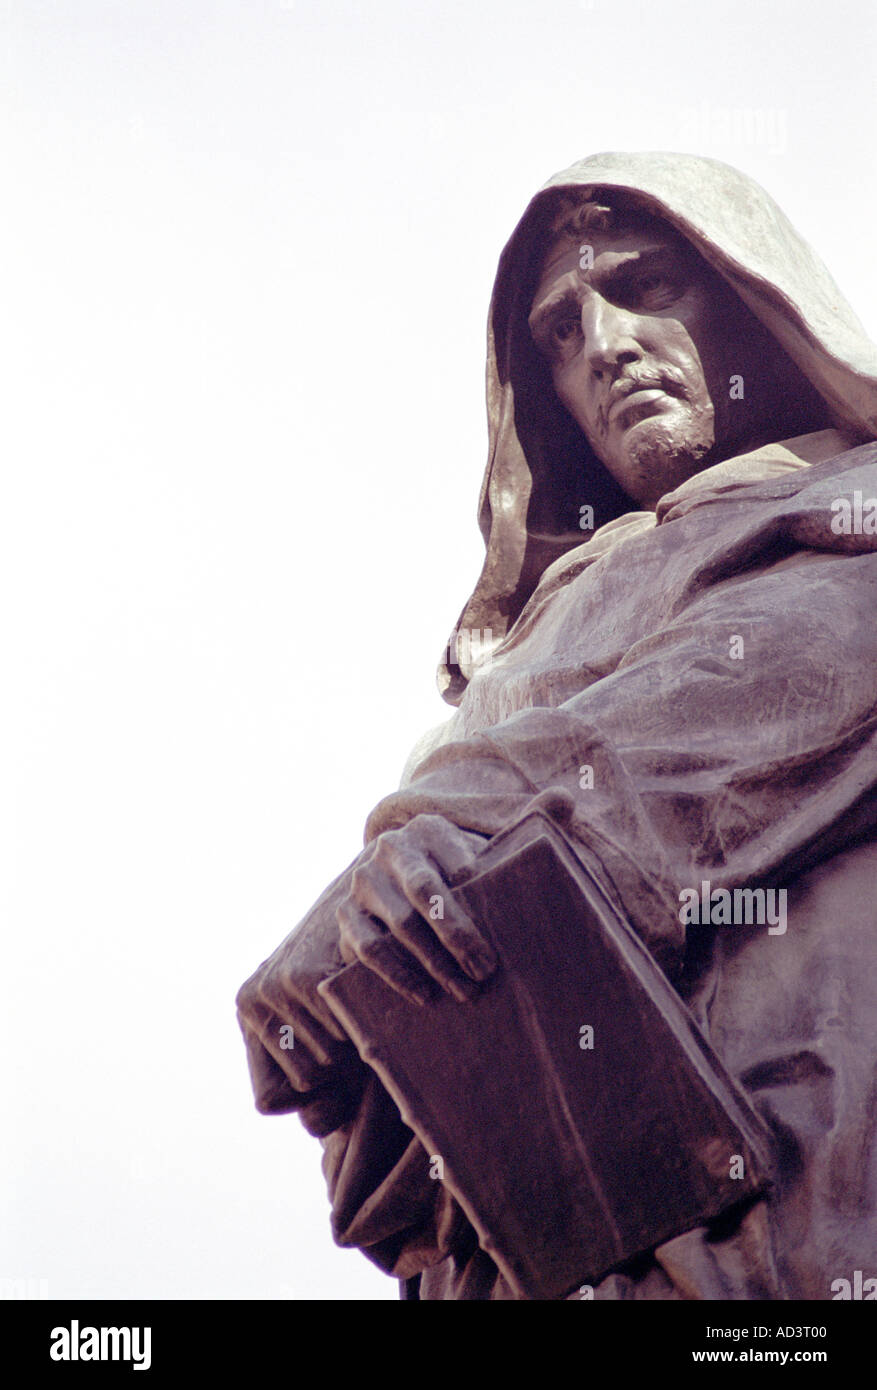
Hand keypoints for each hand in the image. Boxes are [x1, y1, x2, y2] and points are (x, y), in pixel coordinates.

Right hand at [336, 814, 495, 1004]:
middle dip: (457, 935)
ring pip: (400, 923)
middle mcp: (391, 848)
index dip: (478, 899)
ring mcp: (363, 881)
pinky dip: (399, 975)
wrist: (392, 880)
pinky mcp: (346, 915)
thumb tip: (543, 862)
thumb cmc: (449, 875)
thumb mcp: (470, 858)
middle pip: (424, 891)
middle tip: (484, 970)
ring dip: (434, 962)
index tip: (501, 934)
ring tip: (463, 990)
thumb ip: (495, 863)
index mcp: (427, 829)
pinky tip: (424, 994)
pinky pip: (370, 948)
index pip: (456, 863)